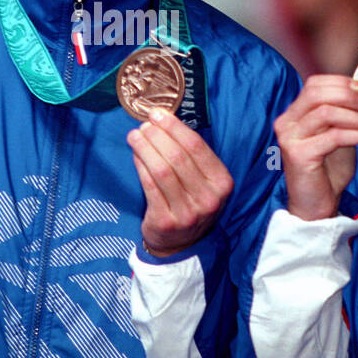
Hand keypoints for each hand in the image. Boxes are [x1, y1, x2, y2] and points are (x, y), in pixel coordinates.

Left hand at [127, 110, 233, 257]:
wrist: (181, 243)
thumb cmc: (191, 201)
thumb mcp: (202, 180)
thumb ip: (190, 154)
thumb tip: (163, 120)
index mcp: (222, 183)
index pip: (197, 147)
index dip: (174, 127)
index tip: (158, 114)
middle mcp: (208, 199)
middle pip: (178, 157)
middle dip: (157, 136)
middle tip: (144, 125)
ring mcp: (188, 212)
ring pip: (162, 170)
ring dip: (145, 148)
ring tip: (135, 136)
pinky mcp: (166, 221)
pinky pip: (149, 186)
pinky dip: (140, 166)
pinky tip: (135, 155)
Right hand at [274, 75, 357, 221]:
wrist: (316, 205)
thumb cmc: (328, 171)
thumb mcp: (338, 135)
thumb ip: (344, 116)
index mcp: (294, 114)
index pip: (314, 84)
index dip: (340, 83)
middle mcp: (287, 122)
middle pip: (317, 93)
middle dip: (349, 96)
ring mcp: (290, 137)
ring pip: (326, 112)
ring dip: (357, 117)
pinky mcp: (299, 154)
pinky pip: (334, 136)